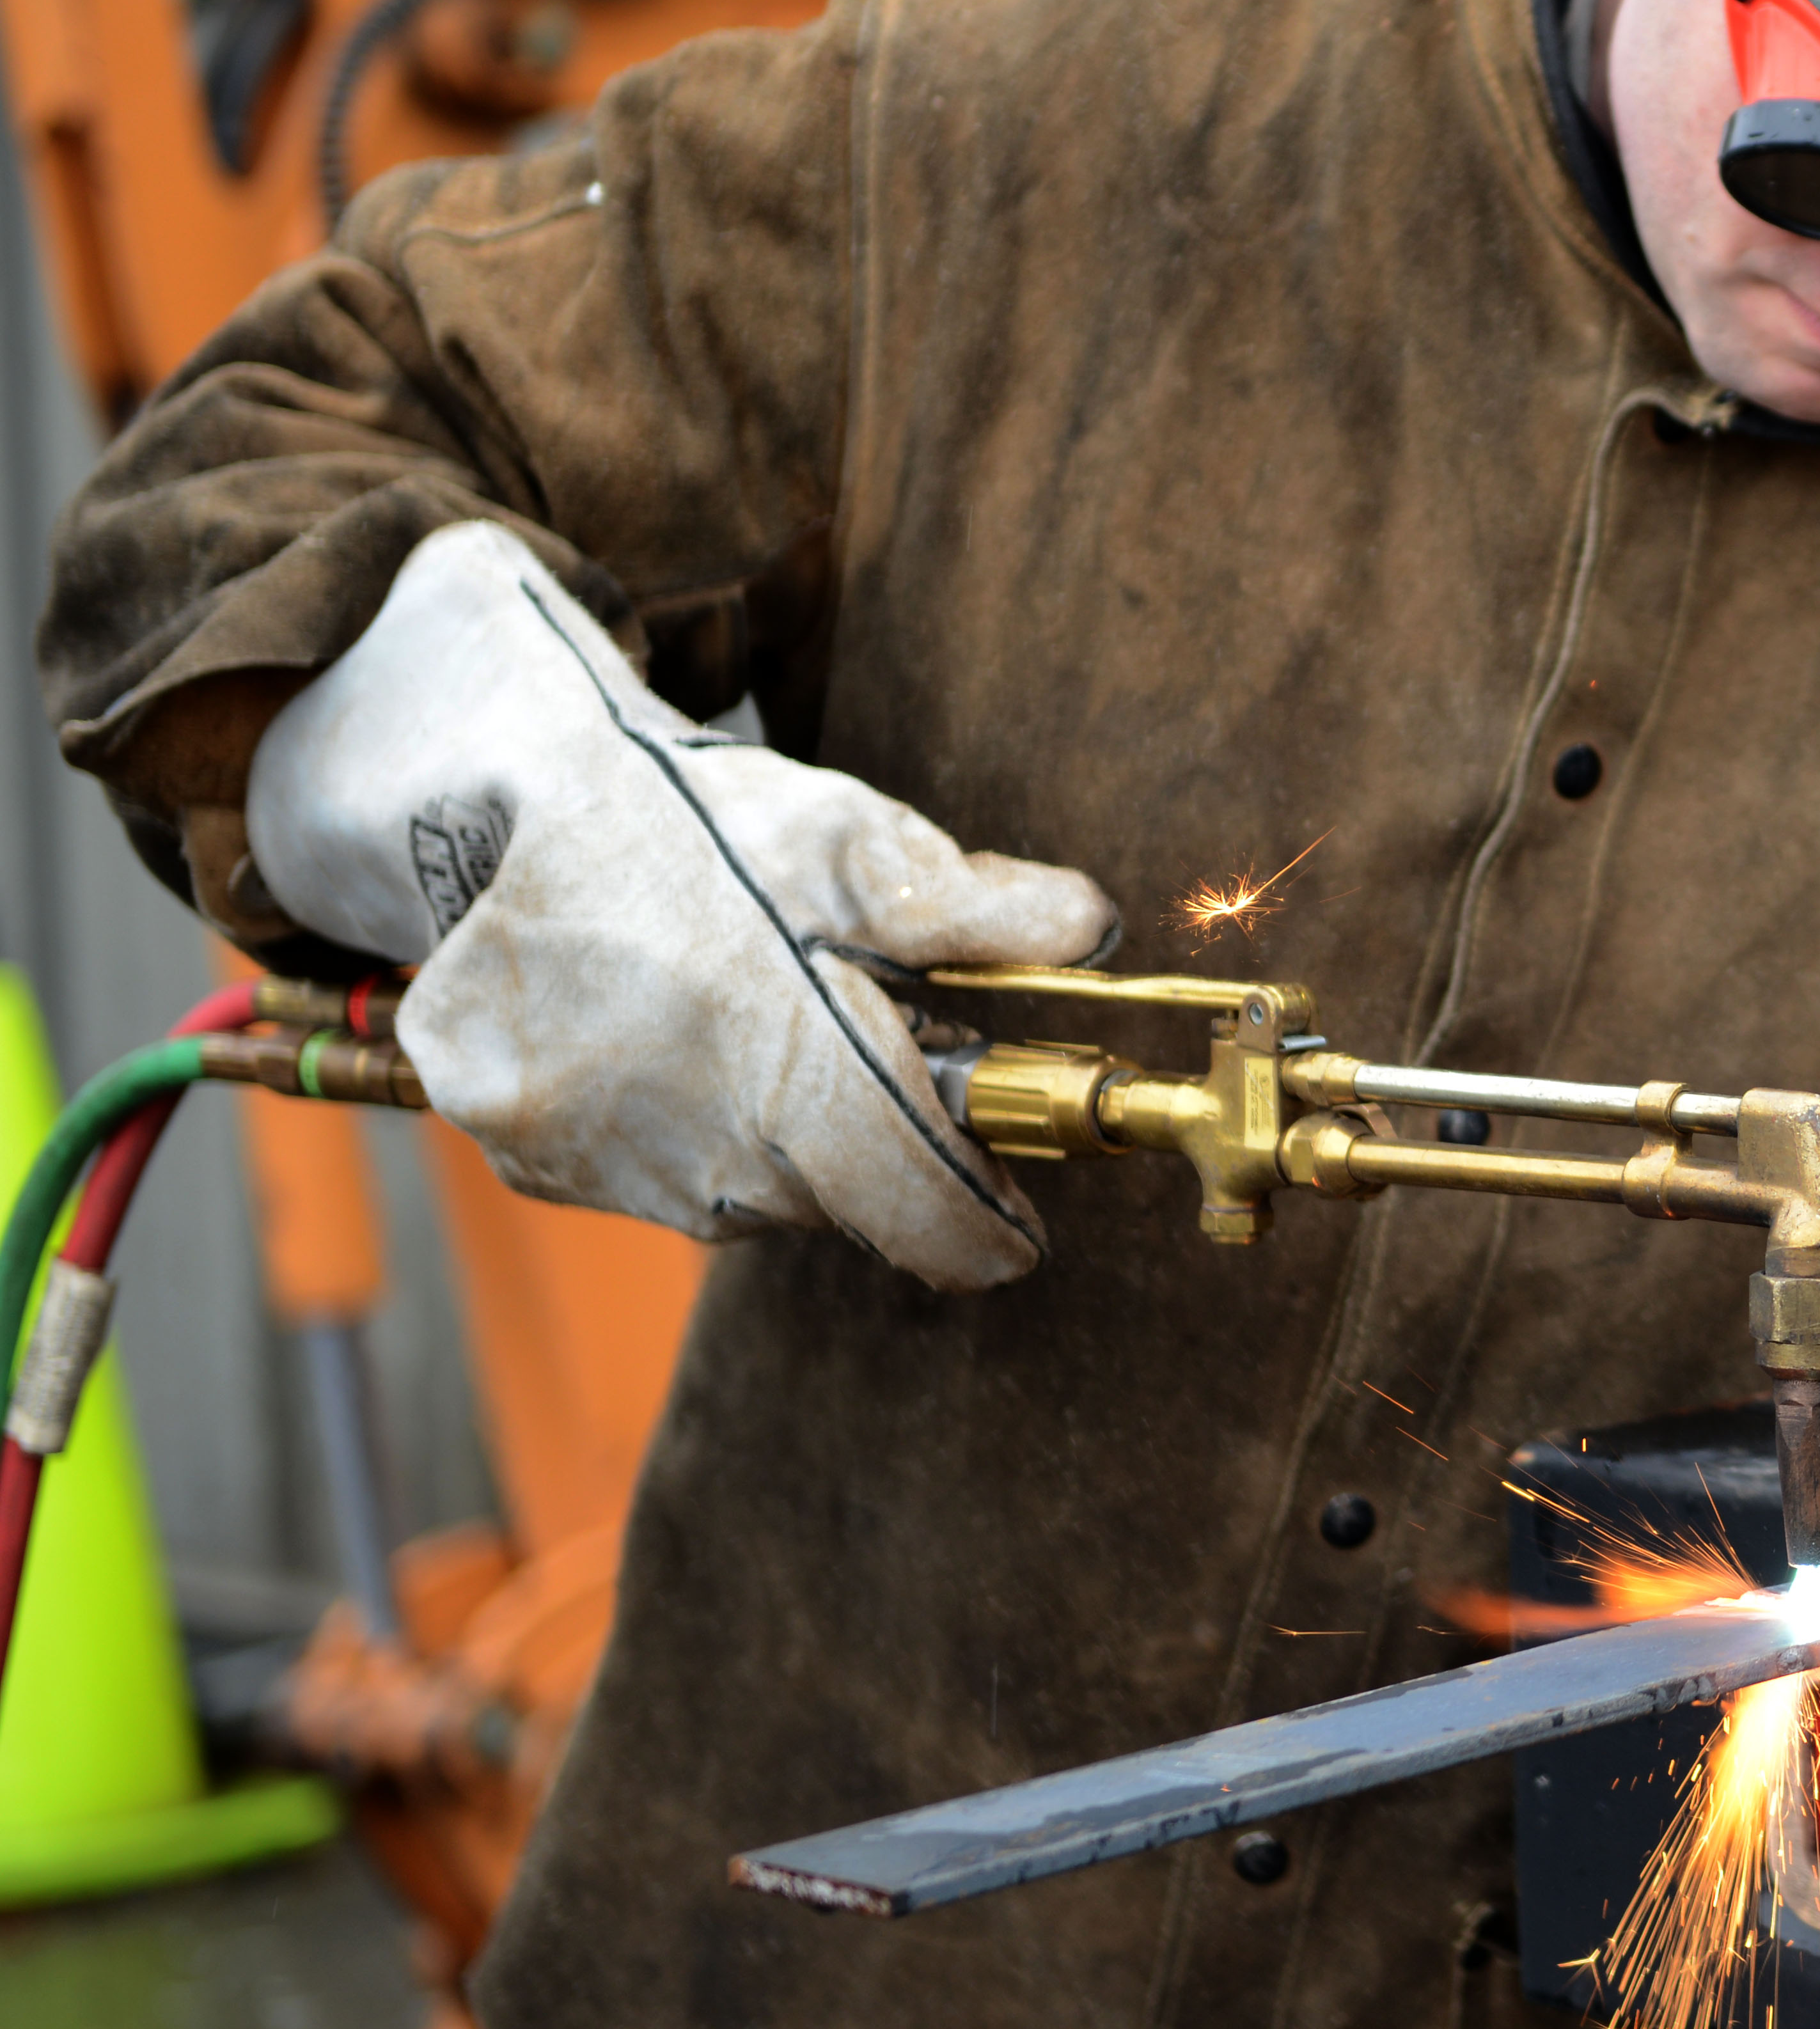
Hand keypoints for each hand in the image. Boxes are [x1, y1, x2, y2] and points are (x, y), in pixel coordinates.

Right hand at [247, 522, 1114, 1288]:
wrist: (517, 800)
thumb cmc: (711, 824)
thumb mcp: (858, 844)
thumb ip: (981, 906)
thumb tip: (1093, 930)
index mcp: (786, 1066)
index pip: (922, 1216)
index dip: (985, 1228)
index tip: (1014, 1227)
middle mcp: (686, 1141)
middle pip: (836, 1203)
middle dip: (866, 1143)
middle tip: (850, 1046)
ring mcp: (593, 1157)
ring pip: (742, 1200)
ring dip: (771, 1139)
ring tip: (745, 1026)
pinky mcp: (525, 1155)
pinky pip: (651, 1181)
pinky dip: (681, 1133)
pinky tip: (666, 1042)